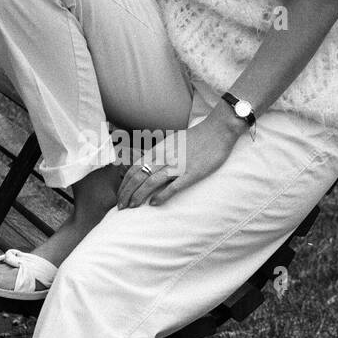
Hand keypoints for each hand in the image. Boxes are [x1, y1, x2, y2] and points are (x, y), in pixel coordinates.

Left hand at [115, 113, 242, 209]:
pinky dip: (161, 195)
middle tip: (121, 206)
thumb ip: (159, 153)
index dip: (124, 183)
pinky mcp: (191, 173)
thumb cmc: (195, 138)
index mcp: (158, 150)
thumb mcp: (172, 142)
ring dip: (138, 196)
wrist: (217, 131)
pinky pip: (173, 186)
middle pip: (138, 176)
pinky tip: (154, 204)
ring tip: (131, 207)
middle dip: (126, 193)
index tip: (120, 196)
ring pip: (151, 182)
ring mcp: (177, 165)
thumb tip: (148, 166)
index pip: (134, 168)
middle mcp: (164, 157)